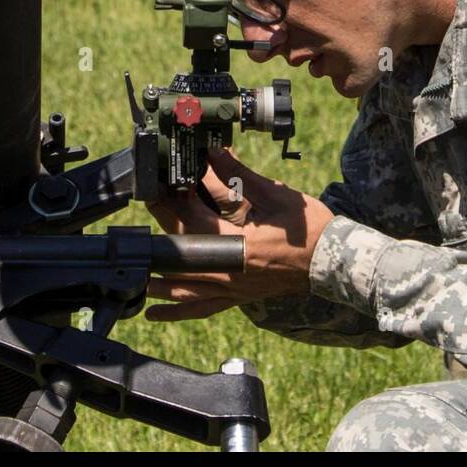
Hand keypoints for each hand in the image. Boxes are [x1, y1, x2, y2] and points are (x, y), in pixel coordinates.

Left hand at [144, 147, 333, 321]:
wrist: (331, 261)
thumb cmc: (307, 229)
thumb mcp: (273, 195)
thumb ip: (238, 176)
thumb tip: (215, 153)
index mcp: (236, 241)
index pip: (194, 216)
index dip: (176, 196)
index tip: (165, 179)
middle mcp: (228, 270)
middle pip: (182, 249)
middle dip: (163, 223)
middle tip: (150, 200)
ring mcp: (231, 288)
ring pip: (182, 285)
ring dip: (157, 273)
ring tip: (135, 261)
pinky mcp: (237, 297)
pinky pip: (201, 308)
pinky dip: (178, 310)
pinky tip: (155, 312)